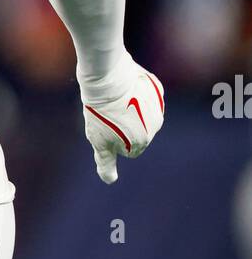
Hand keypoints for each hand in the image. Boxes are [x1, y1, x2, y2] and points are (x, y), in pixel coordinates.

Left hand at [81, 57, 164, 184]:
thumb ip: (106, 162)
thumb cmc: (101, 113)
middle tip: (110, 114)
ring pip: (143, 114)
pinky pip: (146, 96)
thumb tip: (110, 180)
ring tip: (117, 101)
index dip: (114, 140)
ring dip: (132, 110)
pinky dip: (137, 94)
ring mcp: (158, 106)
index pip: (128, 150)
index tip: (106, 128)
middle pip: (137, 132)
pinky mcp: (156, 89)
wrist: (108, 78)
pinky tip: (126, 89)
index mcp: (141, 142)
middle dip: (125, 126)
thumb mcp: (99, 141)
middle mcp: (155, 126)